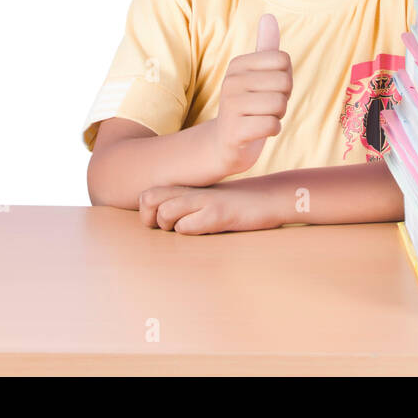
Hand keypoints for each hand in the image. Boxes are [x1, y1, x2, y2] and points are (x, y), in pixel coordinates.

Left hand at [138, 181, 282, 234]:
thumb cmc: (238, 203)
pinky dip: (192, 231)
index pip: (147, 194)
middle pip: (148, 199)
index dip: (146, 212)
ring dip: (172, 226)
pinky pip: (189, 226)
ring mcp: (205, 200)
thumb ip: (186, 205)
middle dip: (150, 219)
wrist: (271, 197)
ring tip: (191, 226)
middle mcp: (192, 190)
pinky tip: (208, 227)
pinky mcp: (219, 213)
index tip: (160, 222)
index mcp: (187, 186)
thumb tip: (164, 221)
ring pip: (165, 213)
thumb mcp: (208, 199)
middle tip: (169, 227)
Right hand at [205, 13, 291, 178]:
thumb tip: (269, 16)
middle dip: (282, 99)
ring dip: (277, 115)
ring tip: (260, 117)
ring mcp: (231, 106)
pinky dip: (272, 130)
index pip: (284, 60)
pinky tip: (257, 131)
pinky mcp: (235, 131)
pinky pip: (273, 125)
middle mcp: (231, 81)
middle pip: (284, 83)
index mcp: (238, 64)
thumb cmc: (249, 105)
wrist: (226, 143)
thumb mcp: (257, 74)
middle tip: (265, 107)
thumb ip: (266, 47)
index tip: (269, 89)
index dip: (285, 78)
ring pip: (280, 104)